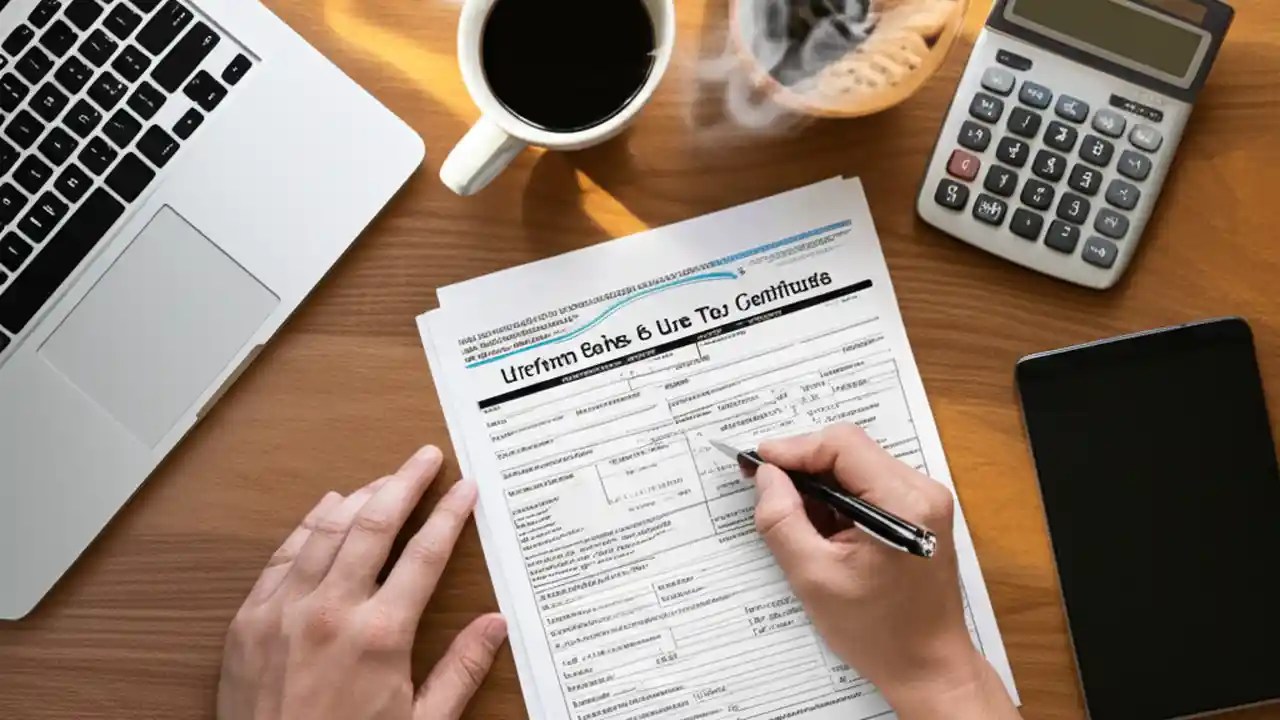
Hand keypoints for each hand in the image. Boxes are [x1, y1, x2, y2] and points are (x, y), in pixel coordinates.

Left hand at [218, 445, 507, 719]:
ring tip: (384, 479)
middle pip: (374, 525)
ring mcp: (284, 611)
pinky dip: (307, 526)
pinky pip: (282, 556)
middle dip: (404, 483)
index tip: (466, 487)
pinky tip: (325, 510)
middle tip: (425, 457)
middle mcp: (331, 612)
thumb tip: (497, 624)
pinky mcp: (249, 620)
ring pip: (326, 530)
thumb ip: (460, 671)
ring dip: (358, 496)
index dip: (449, 514)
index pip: (425, 554)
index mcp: (380, 635)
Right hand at [753, 425, 1018, 719]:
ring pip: (857, 466)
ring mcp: (925, 501)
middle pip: (850, 451)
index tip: (757, 464)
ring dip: (820, 485)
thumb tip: (766, 476)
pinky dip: (839, 499)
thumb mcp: (814, 577)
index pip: (842, 445)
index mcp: (903, 503)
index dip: (794, 448)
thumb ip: (782, 520)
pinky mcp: (920, 513)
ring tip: (795, 518)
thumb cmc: (878, 632)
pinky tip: (822, 528)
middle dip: (803, 466)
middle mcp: (922, 491)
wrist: (929, 667)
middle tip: (765, 489)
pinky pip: (870, 485)